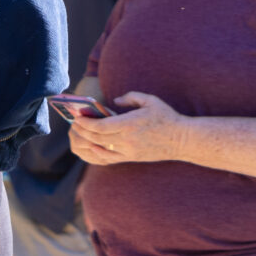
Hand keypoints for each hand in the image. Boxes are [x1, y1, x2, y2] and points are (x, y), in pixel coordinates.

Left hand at [68, 91, 183, 164]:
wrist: (182, 140)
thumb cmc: (166, 117)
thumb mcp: (150, 100)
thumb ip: (130, 97)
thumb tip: (115, 102)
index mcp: (130, 124)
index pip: (101, 126)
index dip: (86, 123)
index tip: (77, 117)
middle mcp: (127, 140)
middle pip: (97, 137)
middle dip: (83, 131)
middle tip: (73, 124)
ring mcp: (129, 151)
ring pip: (101, 149)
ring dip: (88, 141)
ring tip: (79, 134)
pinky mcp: (132, 158)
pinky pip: (110, 158)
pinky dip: (98, 153)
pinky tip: (92, 147)